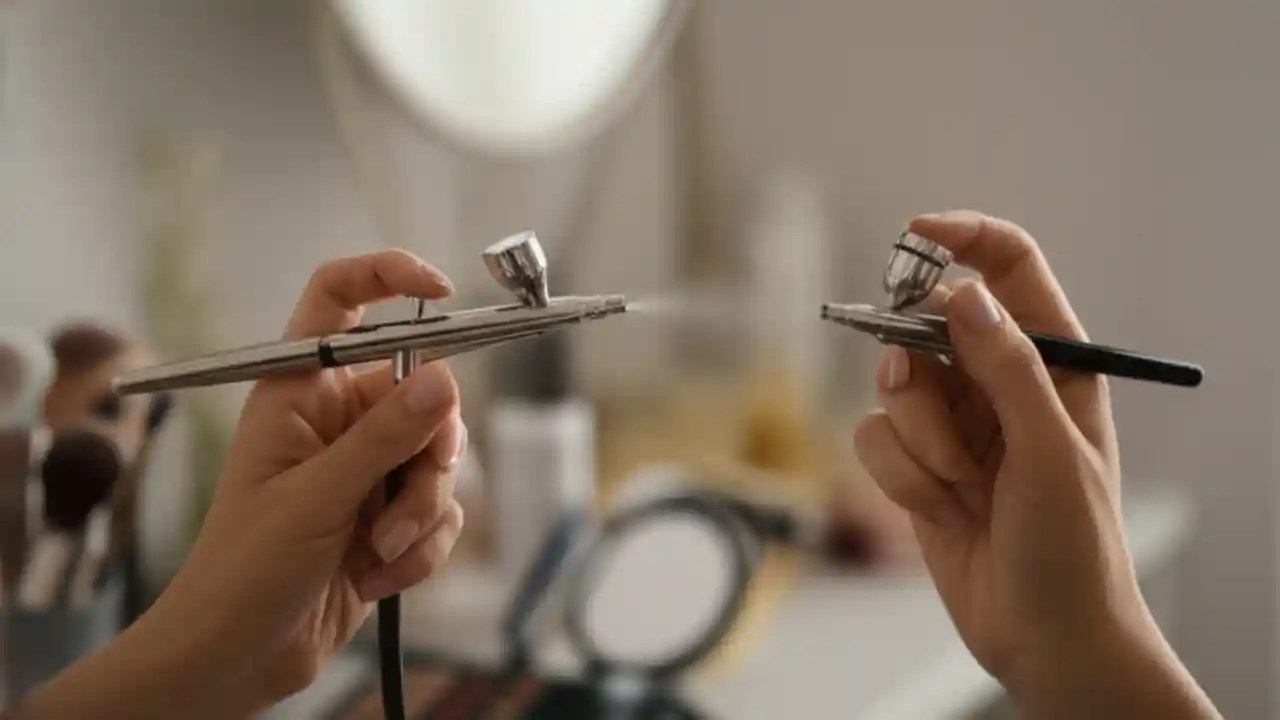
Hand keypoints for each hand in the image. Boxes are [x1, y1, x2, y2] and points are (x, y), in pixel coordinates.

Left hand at [24, 250, 467, 718]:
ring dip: (420, 514)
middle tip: (403, 500)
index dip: (390, 276)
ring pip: (440, 457)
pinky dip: (420, 548)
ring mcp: (367, 466)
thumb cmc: (243, 570)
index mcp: (299, 391)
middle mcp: (338, 419)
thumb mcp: (315, 497)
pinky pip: (440, 509)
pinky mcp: (389, 513)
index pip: (341, 299)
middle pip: (423, 392)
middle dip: (427, 456)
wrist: (238, 656)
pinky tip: (376, 576)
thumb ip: (384, 437)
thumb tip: (444, 379)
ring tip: (378, 553)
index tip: (444, 291)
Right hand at [854, 211, 1215, 717]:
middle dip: (922, 367)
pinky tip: (940, 509)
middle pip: (927, 321)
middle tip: (933, 401)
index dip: (965, 239)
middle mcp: (998, 382)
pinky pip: (873, 436)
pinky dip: (899, 474)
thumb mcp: (1051, 451)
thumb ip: (1009, 368)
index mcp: (1055, 363)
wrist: (1044, 636)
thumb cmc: (1075, 547)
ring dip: (919, 439)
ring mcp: (954, 422)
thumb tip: (966, 294)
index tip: (916, 232)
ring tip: (960, 485)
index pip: (1010, 268)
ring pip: (893, 383)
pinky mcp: (916, 463)